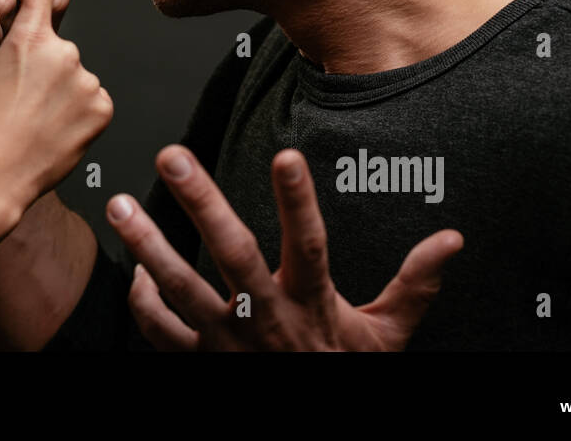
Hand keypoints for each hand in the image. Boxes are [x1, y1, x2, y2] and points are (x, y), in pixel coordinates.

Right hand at [0, 0, 111, 214]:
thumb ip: (13, 43)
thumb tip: (34, 33)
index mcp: (22, 36)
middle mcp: (58, 49)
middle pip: (60, 44)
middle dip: (46, 68)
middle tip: (23, 102)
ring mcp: (82, 76)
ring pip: (76, 75)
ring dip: (61, 96)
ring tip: (35, 123)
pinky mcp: (102, 104)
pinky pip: (92, 101)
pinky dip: (77, 117)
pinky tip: (54, 134)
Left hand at [106, 146, 462, 349]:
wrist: (314, 426)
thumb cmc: (343, 371)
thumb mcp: (386, 335)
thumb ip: (413, 284)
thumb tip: (450, 240)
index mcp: (311, 304)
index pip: (309, 244)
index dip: (299, 200)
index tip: (286, 155)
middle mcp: (264, 318)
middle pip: (230, 253)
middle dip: (200, 202)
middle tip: (172, 157)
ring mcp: (226, 341)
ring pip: (180, 289)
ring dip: (147, 245)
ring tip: (120, 205)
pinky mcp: (199, 362)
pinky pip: (161, 333)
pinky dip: (143, 303)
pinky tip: (133, 271)